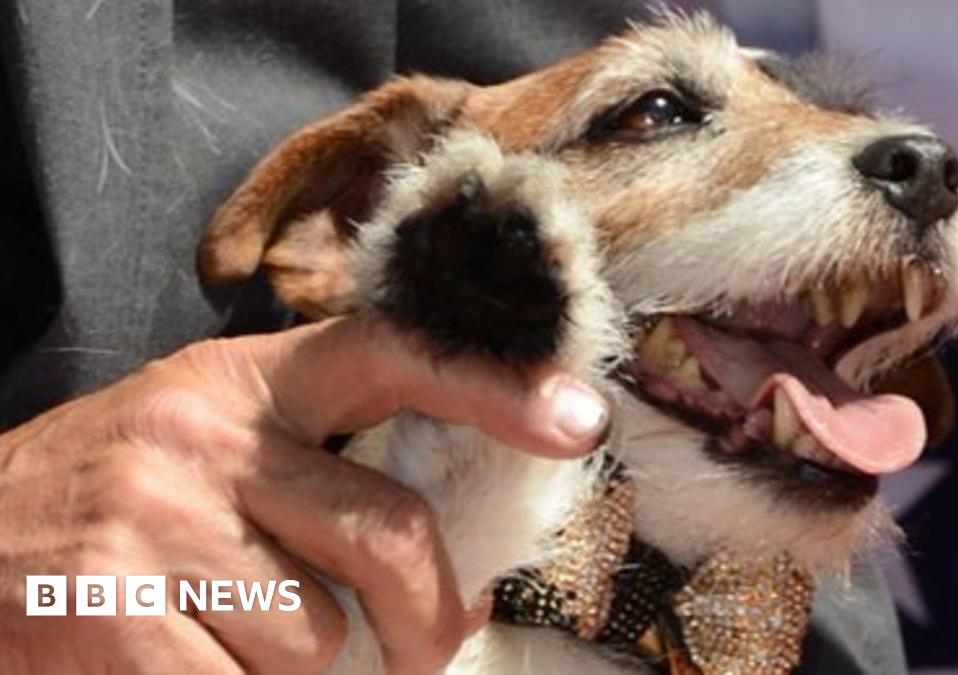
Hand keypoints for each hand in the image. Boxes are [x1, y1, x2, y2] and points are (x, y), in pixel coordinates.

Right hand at [0, 314, 608, 674]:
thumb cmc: (118, 503)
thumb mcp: (216, 448)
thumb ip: (323, 475)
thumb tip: (453, 573)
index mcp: (249, 380)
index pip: (394, 354)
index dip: (496, 385)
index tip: (580, 417)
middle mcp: (207, 430)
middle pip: (388, 533)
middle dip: (431, 618)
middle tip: (431, 649)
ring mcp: (155, 516)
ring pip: (318, 633)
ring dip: (302, 664)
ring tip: (236, 637)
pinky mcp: (110, 608)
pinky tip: (188, 661)